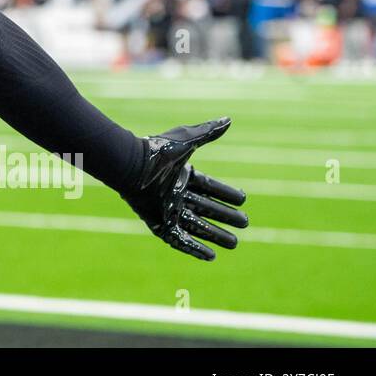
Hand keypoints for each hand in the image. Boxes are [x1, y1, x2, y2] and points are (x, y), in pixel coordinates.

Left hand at [118, 118, 248, 260]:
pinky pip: (180, 239)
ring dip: (215, 235)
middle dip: (225, 216)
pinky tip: (211, 256)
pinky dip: (195, 249)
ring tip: (234, 243)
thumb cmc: (157, 152)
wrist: (130, 167)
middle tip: (245, 223)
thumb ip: (207, 132)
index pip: (209, 187)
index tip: (243, 199)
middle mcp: (176, 194)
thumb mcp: (186, 141)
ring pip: (197, 226)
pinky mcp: (159, 223)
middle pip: (206, 208)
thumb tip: (228, 119)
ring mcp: (167, 210)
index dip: (226, 193)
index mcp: (182, 175)